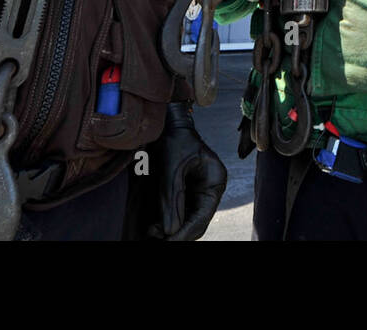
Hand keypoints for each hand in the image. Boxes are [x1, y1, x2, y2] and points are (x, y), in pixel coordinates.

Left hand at [147, 102, 227, 240]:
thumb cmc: (174, 139)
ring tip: (152, 233)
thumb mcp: (172, 167)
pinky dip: (167, 221)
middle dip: (177, 234)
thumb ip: (172, 198)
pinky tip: (154, 227)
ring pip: (186, 221)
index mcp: (215, 181)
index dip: (186, 231)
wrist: (167, 125)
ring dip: (170, 230)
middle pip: (196, 222)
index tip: (169, 240)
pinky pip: (178, 213)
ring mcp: (197, 193)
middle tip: (158, 240)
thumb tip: (169, 230)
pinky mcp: (185, 193)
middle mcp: (209, 190)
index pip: (203, 215)